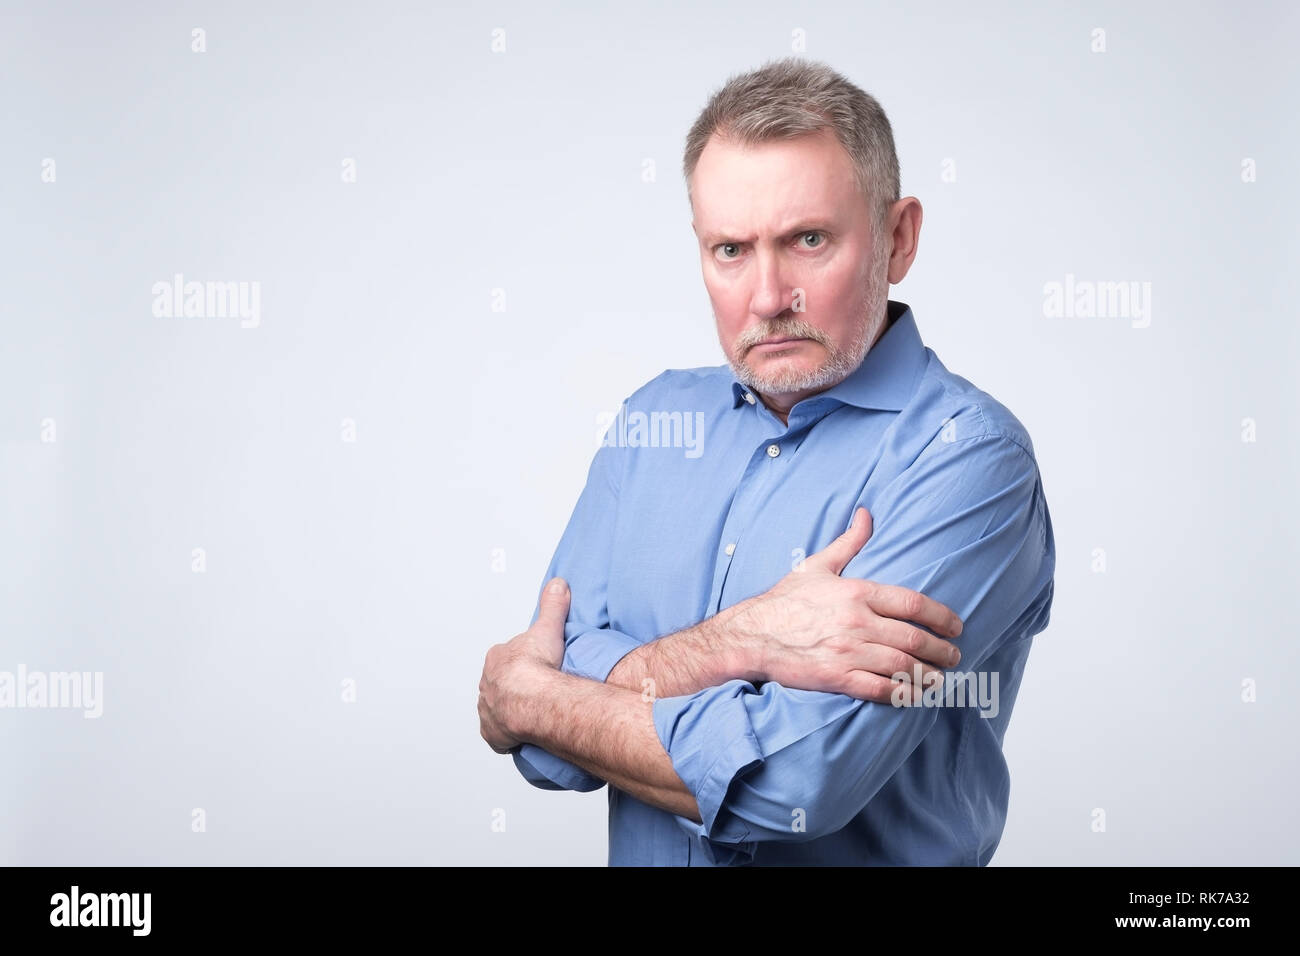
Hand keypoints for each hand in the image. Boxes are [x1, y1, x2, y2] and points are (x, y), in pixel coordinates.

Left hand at [478, 577, 569, 753]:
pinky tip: (521, 735)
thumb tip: (558, 583)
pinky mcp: (492, 733)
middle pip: (500, 683)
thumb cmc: (538, 665)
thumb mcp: (548, 628)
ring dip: (510, 711)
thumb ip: (553, 605)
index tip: (536, 666)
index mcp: (497, 658)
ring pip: (497, 708)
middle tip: (537, 692)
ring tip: (532, 715)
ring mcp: (488, 709)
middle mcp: (486, 683)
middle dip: (514, 687)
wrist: (532, 700)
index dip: (521, 661)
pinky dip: (507, 735)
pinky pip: (498, 734)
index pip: (506, 657)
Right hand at [727, 507, 963, 702]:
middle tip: (955, 657)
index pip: (913, 603)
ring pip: (903, 666)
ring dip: (929, 675)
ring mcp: (848, 652)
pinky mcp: (837, 678)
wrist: (751, 635)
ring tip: (940, 679)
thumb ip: (849, 542)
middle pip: (915, 638)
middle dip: (942, 651)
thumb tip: (867, 513)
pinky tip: (915, 695)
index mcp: (857, 592)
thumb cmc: (785, 601)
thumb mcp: (817, 566)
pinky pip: (881, 689)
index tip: (957, 627)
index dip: (942, 617)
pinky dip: (903, 694)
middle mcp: (857, 622)